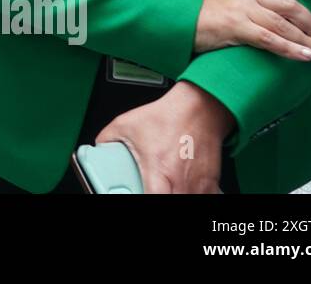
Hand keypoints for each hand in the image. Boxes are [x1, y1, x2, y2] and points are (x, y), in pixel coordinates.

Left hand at [95, 81, 233, 192]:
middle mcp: (180, 180)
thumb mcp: (126, 123)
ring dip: (175, 197)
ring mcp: (197, 183)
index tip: (136, 192)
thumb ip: (108, 138)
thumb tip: (99, 148)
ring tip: (165, 187)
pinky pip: (202, 197)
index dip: (142, 198)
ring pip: (188, 200)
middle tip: (149, 189)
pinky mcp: (211, 182)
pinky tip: (181, 188)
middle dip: (160, 198)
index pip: (152, 198)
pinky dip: (191, 194)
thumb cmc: (167, 116)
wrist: (199, 108)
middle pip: (172, 203)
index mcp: (159, 169)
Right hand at [194, 0, 310, 60]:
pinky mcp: (236, 27)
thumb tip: (287, 19)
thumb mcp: (234, 0)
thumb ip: (258, 4)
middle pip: (291, 6)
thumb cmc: (207, 15)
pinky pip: (270, 39)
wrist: (181, 20)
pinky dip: (289, 48)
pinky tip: (301, 55)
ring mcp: (243, 10)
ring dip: (306, 40)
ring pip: (284, 24)